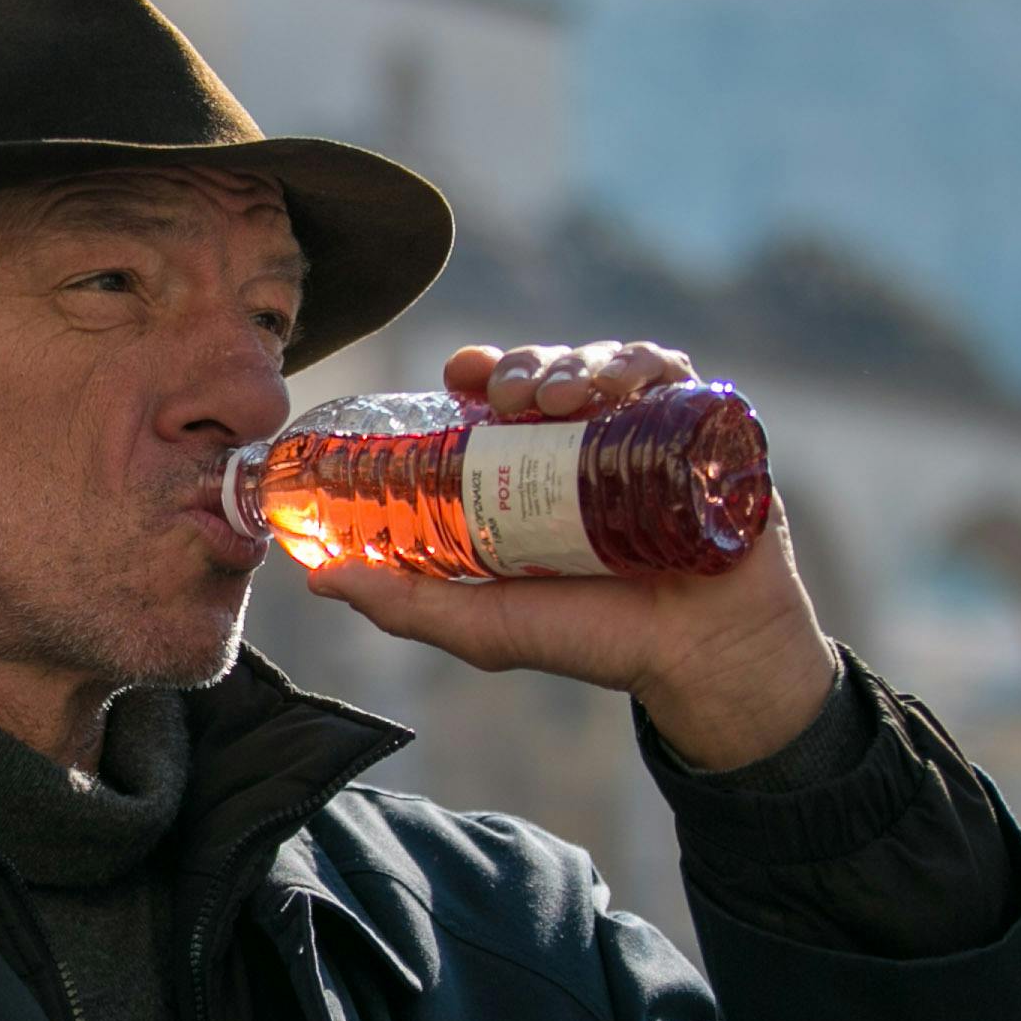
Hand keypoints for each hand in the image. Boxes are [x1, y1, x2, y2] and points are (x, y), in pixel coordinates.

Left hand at [305, 339, 839, 769]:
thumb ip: (403, 603)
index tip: (455, 375)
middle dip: (520, 364)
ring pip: (604, 363)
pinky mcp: (705, 430)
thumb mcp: (485, 625)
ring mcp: (648, 432)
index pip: (498, 398)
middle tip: (504, 391)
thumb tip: (315, 577)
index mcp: (534, 469)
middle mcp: (588, 441)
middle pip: (547, 372)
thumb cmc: (595, 639)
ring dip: (573, 360)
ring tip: (558, 395)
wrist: (700, 659)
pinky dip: (642, 365)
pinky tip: (617, 388)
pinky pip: (673, 373)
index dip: (475, 370)